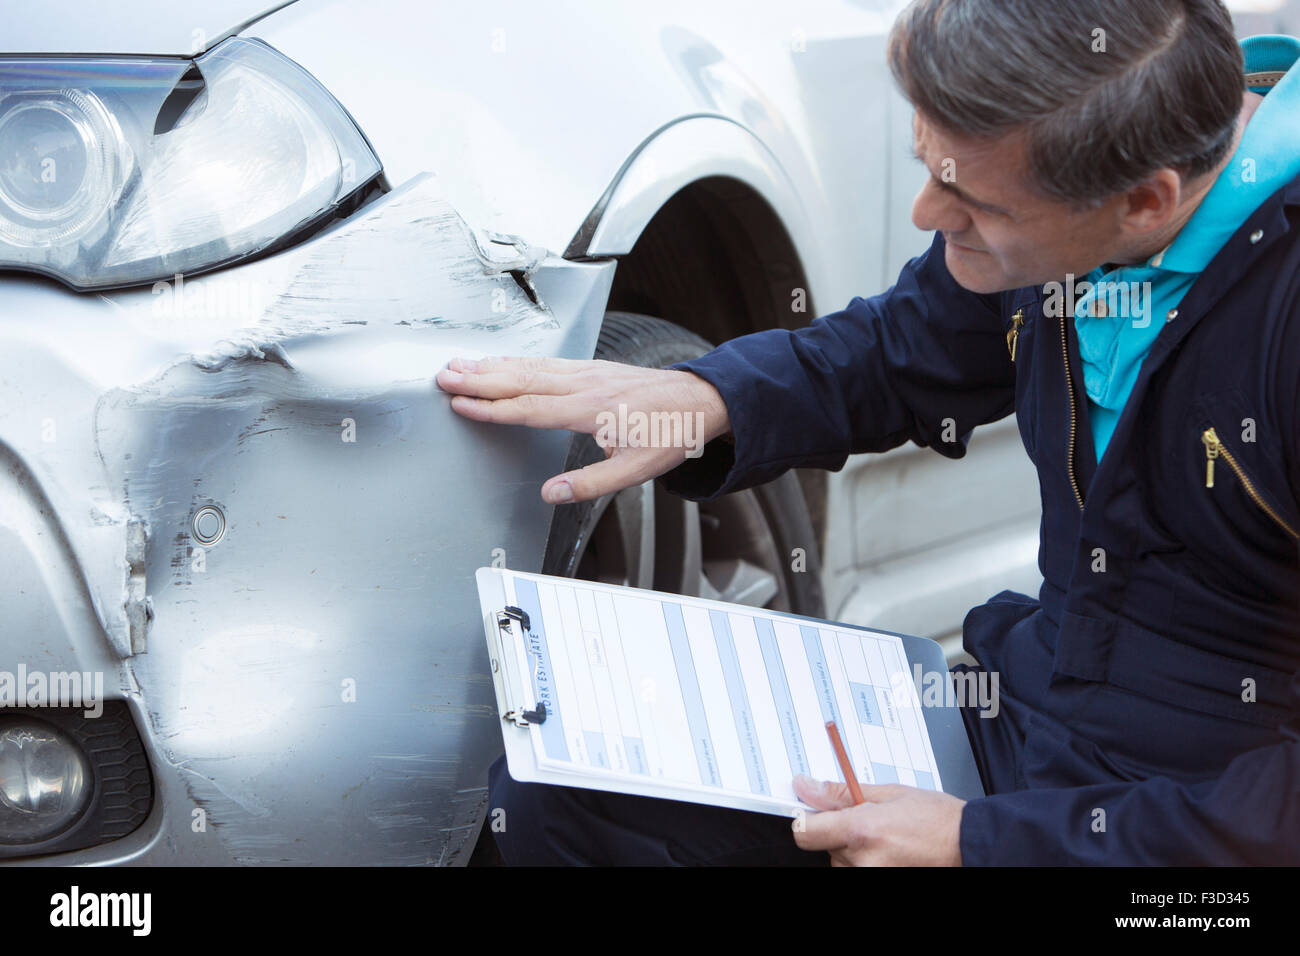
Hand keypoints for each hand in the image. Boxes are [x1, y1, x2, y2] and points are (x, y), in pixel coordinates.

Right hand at [435, 355, 730, 503]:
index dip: (491, 407)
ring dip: (491, 365)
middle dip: (479, 378)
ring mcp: (586, 371)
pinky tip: (500, 361)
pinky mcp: (591, 368)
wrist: (701, 399)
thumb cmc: (671, 433)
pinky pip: (545, 362)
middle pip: (520, 379)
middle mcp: (584, 384)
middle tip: (444, 376)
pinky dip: (516, 360)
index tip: (461, 404)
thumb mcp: (636, 470)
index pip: (529, 408)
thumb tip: (550, 494)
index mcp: (590, 409)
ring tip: (458, 364)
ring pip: (530, 366)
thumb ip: (589, 484)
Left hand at [791, 774, 964, 865]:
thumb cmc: (937, 819)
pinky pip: (857, 872)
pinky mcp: (880, 884)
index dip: (806, 820)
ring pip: (842, 862)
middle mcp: (863, 860)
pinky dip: (867, 862)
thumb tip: (807, 787)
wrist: (969, 845)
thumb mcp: (888, 793)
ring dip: (855, 850)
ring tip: (886, 839)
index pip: (805, 832)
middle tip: (872, 823)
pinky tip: (889, 852)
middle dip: (841, 832)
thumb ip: (841, 792)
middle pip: (826, 847)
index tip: (813, 814)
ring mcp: (873, 878)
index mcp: (862, 830)